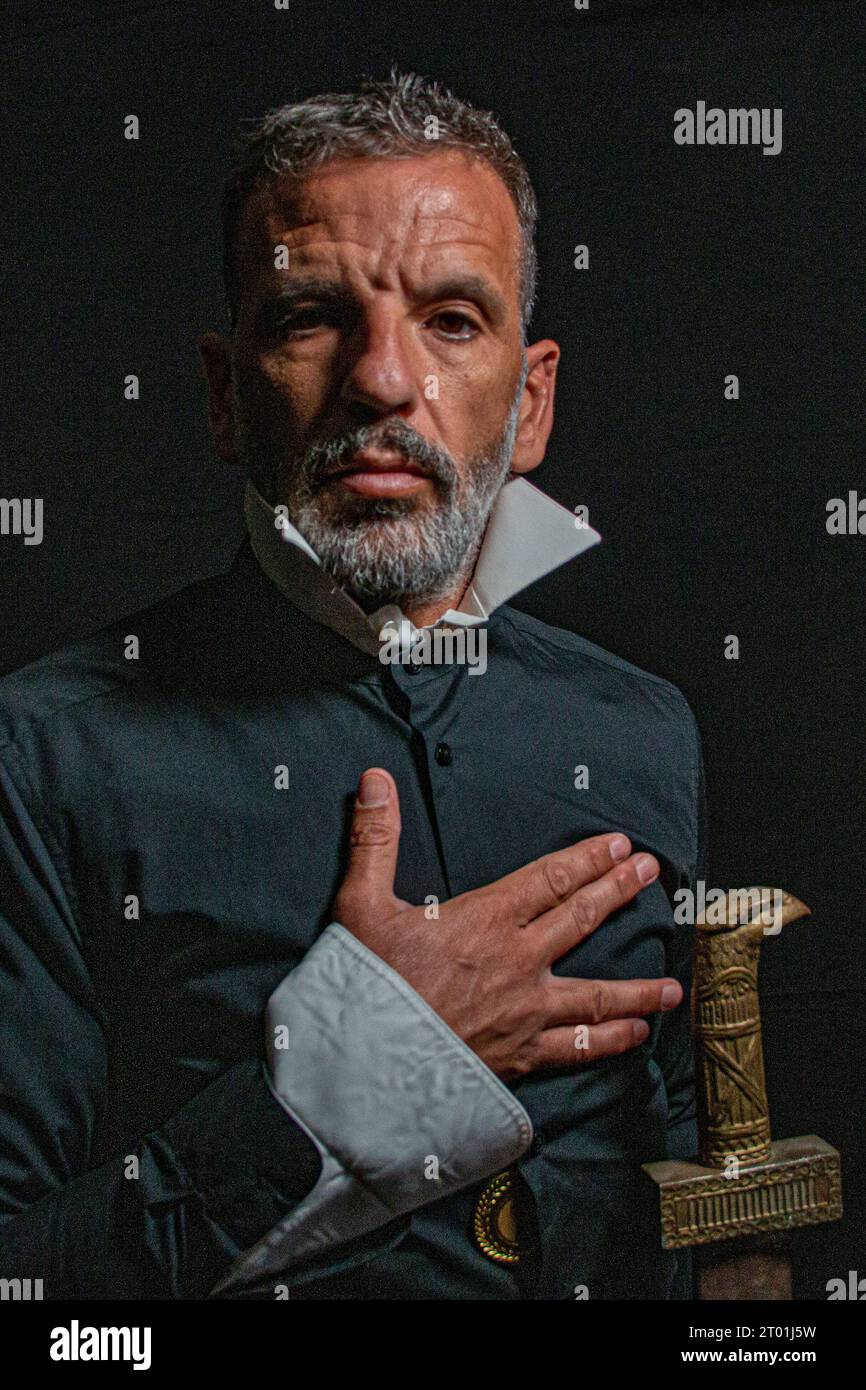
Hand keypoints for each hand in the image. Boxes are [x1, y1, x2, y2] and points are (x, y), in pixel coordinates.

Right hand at [332, 768, 681, 1080]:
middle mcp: (517, 963)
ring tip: (672, 986)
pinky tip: (636, 1036)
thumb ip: (375, 837)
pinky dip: (612, 1040)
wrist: (362, 1065)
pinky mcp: (522, 1055)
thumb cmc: (362, 985)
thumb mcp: (361, 902)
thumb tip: (376, 778)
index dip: (587, 859)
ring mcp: (525, 1012)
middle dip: (619, 891)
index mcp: (485, 920)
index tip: (619, 846)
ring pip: (596, 993)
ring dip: (638, 987)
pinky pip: (579, 1047)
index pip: (549, 879)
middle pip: (581, 919)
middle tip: (651, 873)